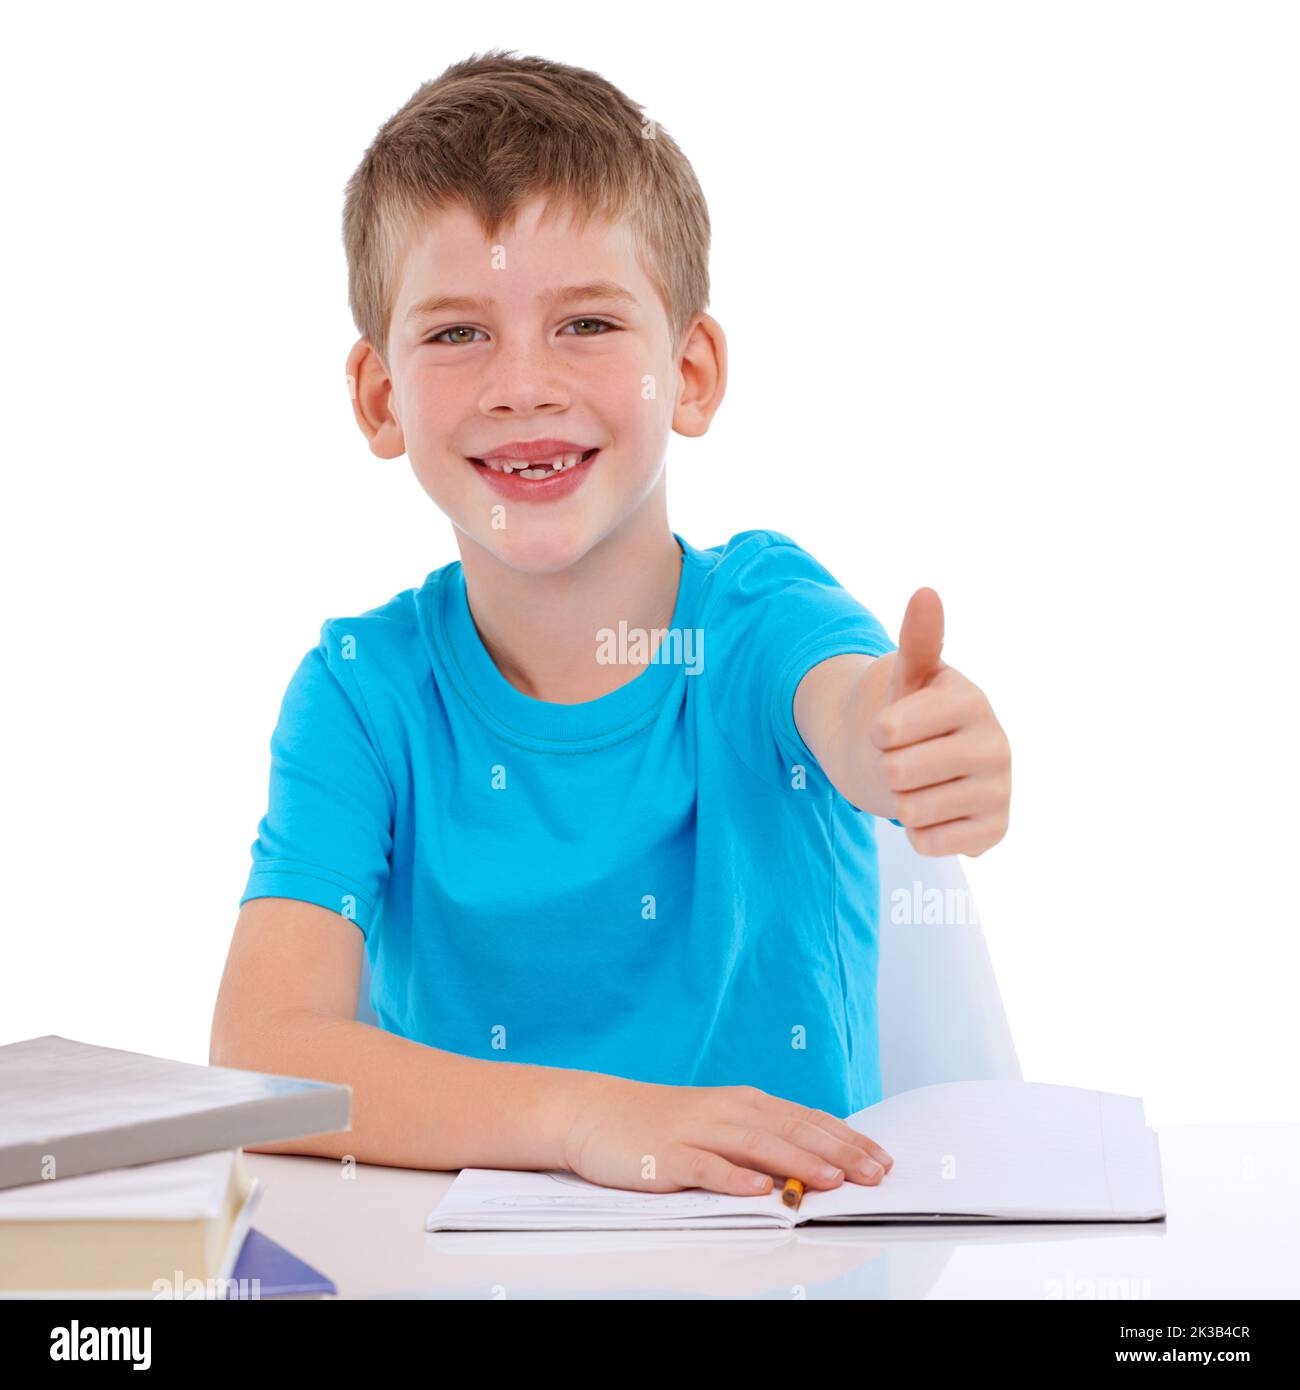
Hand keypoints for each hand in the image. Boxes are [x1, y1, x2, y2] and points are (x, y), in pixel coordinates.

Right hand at [563, 1076, 893, 1196]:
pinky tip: (759, 1190)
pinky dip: (734, 1178)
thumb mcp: (717, 1126)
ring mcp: (696, 1131)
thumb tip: (812, 1168)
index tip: (883, 1159)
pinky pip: (705, 1167)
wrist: (593, 1112)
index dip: (847, 1139)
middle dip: (838, 1153)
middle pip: (791, 1131)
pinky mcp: (666, 1156)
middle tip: (875, 1174)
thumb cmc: (661, 1126)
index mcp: (744, 1103)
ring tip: (833, 1180)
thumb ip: (759, 1143)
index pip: (806, 1120)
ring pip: (756, 1146)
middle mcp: (727, 1111)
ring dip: (797, 1163)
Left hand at [873, 587, 1010, 856]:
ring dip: (902, 801)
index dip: (879, 732)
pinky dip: (921, 833)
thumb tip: (926, 593)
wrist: (931, 763)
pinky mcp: (995, 831)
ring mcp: (999, 791)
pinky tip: (937, 811)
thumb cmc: (916, 713)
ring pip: (910, 811)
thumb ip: (918, 638)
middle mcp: (996, 745)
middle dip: (889, 768)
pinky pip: (930, 842)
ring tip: (923, 783)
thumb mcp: (910, 676)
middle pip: (897, 772)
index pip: (890, 729)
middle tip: (909, 758)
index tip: (892, 727)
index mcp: (971, 701)